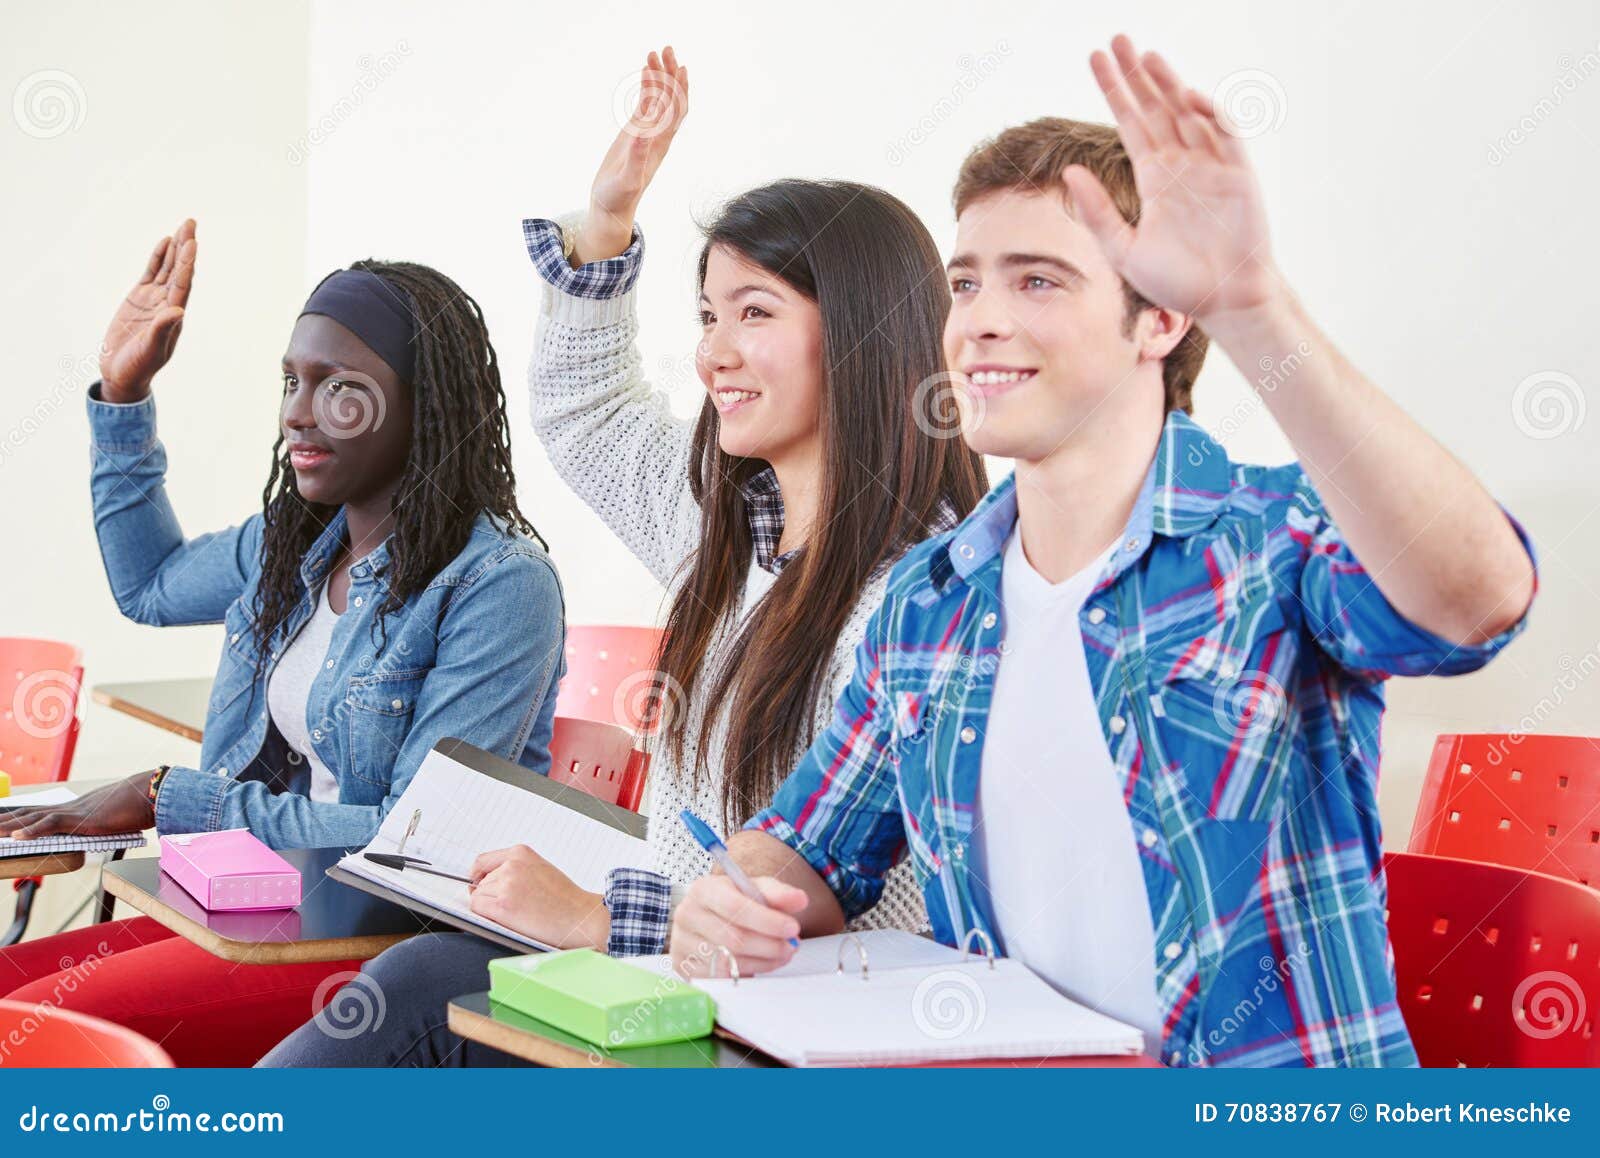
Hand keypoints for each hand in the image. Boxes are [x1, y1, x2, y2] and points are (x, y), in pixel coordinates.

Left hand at [0, 771, 157, 840]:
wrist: (152, 792)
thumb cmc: (139, 805)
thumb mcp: (115, 818)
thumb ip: (104, 825)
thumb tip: (107, 830)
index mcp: (74, 809)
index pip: (36, 813)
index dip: (15, 817)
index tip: (0, 821)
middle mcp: (68, 808)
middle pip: (26, 813)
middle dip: (2, 821)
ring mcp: (73, 812)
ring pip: (31, 819)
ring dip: (7, 827)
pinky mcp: (81, 819)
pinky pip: (51, 825)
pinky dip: (32, 831)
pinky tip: (15, 838)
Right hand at [99, 219, 196, 402]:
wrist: (121, 372)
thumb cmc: (138, 366)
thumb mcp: (150, 349)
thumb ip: (162, 330)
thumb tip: (178, 310)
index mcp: (173, 316)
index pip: (183, 284)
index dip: (187, 263)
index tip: (192, 243)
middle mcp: (167, 303)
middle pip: (179, 270)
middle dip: (185, 247)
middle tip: (192, 222)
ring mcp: (154, 299)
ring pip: (167, 268)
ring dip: (175, 248)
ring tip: (183, 227)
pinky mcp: (139, 298)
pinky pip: (151, 273)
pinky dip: (158, 258)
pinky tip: (165, 243)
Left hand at [467, 844, 609, 949]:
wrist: (580, 916)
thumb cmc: (565, 898)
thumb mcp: (540, 869)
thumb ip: (515, 869)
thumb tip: (487, 879)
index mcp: (520, 853)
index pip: (483, 861)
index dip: (477, 875)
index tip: (477, 883)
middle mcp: (511, 866)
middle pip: (481, 882)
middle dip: (491, 895)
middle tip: (514, 906)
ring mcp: (506, 885)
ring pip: (479, 896)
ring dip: (491, 907)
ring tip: (518, 913)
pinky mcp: (503, 906)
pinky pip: (478, 908)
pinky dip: (486, 916)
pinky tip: (507, 919)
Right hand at [571, 46, 688, 265]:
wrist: (611, 205)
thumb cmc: (619, 197)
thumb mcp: (628, 179)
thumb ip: (638, 158)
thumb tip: (645, 134)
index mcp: (659, 145)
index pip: (675, 111)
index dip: (679, 89)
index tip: (678, 66)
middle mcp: (658, 136)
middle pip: (671, 99)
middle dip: (671, 74)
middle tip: (666, 48)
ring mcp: (647, 132)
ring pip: (659, 99)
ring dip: (659, 76)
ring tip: (654, 52)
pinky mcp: (636, 132)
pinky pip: (646, 104)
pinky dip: (647, 87)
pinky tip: (645, 71)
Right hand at [669, 873, 805, 978]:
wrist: (708, 917)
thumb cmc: (733, 902)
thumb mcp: (754, 890)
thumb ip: (778, 893)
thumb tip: (799, 899)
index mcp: (703, 889)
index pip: (735, 907)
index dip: (767, 920)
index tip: (792, 927)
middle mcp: (687, 916)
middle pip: (734, 938)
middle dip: (770, 945)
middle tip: (792, 944)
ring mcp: (682, 944)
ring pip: (729, 961)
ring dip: (764, 961)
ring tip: (782, 953)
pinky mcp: (686, 969)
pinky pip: (723, 978)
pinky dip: (749, 972)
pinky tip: (763, 963)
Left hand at [1062, 36, 1277, 327]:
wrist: (1223, 302)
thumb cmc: (1176, 282)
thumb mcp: (1124, 249)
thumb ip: (1097, 211)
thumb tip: (1069, 171)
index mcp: (1154, 178)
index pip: (1130, 123)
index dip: (1115, 91)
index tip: (1096, 60)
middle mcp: (1182, 165)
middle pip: (1155, 108)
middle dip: (1137, 75)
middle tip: (1117, 40)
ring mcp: (1211, 167)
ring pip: (1187, 114)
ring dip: (1168, 85)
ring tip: (1145, 57)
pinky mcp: (1239, 176)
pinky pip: (1224, 136)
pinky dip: (1208, 115)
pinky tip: (1184, 97)